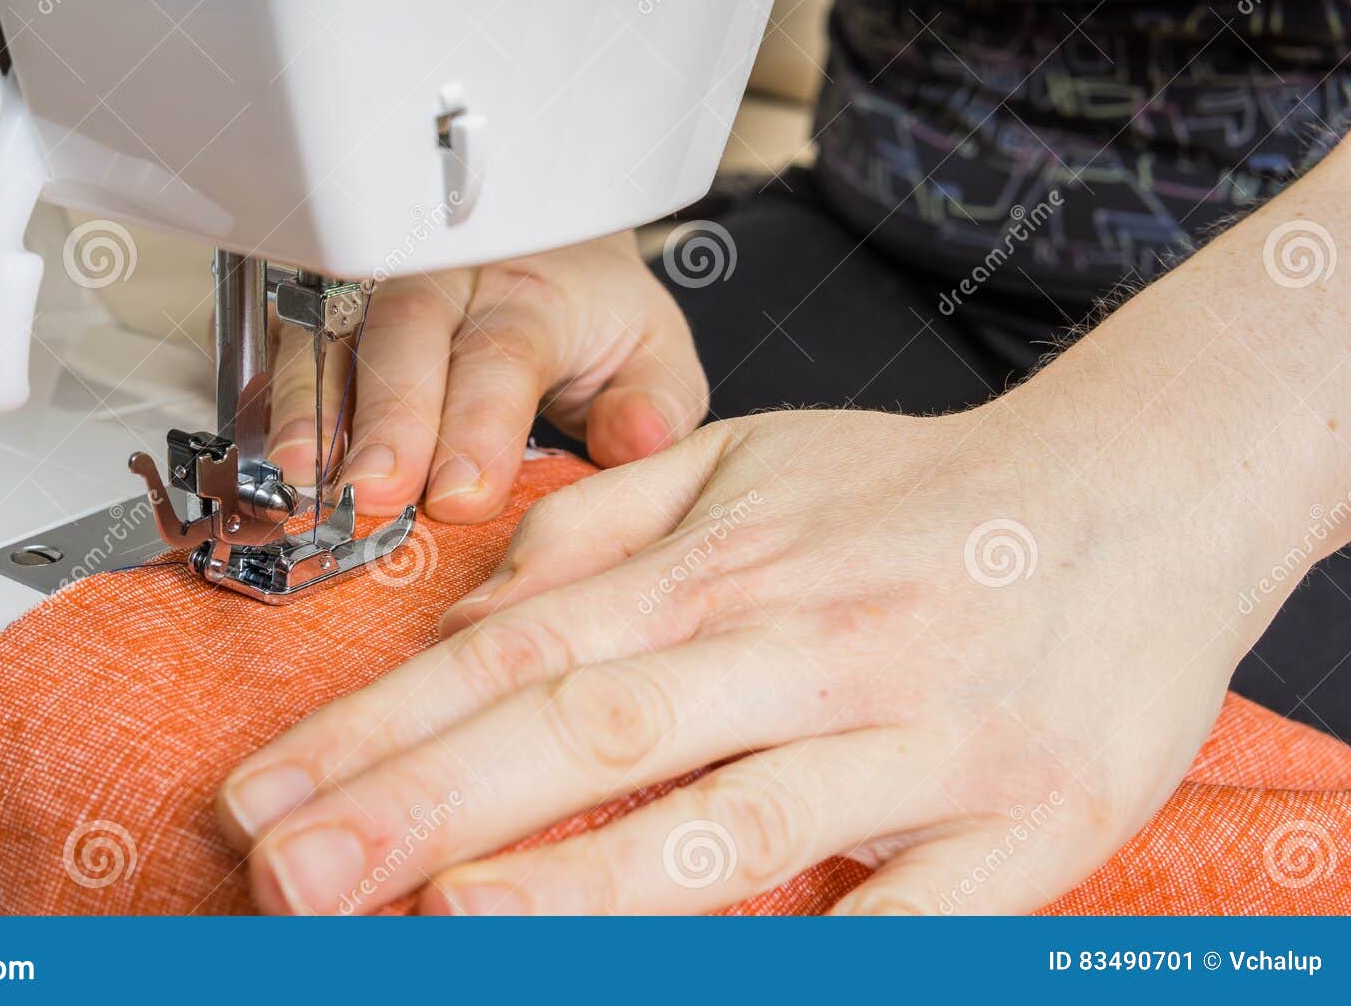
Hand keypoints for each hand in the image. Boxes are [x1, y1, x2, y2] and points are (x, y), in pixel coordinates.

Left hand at [216, 396, 1264, 914]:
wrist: (1144, 490)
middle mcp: (806, 647)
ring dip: (574, 885)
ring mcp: (915, 744)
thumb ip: (604, 525)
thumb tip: (474, 605)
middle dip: (423, 808)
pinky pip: (900, 925)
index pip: (521, 650)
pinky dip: (810, 957)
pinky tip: (676, 982)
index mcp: (730, 568)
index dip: (382, 724)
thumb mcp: (755, 458)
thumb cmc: (924, 491)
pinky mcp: (1021, 829)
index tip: (268, 791)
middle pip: (590, 731)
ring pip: (726, 824)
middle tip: (286, 875)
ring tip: (433, 922)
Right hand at [265, 232, 706, 521]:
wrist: (547, 257)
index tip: (463, 492)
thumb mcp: (653, 352)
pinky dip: (272, 403)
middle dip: (385, 418)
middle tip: (373, 494)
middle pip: (406, 334)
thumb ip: (655, 401)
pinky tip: (265, 457)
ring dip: (311, 410)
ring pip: (335, 332)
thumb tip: (638, 440)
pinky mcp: (331, 314)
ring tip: (296, 478)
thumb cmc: (591, 320)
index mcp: (534, 290)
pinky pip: (290, 347)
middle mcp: (448, 280)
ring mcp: (379, 290)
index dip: (480, 422)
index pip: (505, 351)